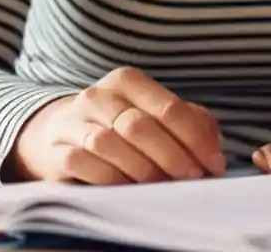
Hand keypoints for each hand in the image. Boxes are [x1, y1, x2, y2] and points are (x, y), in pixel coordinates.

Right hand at [10, 67, 225, 184]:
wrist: (58, 133)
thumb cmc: (121, 126)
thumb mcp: (155, 116)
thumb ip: (190, 125)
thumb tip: (214, 154)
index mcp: (128, 81)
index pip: (169, 108)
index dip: (196, 140)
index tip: (214, 165)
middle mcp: (99, 96)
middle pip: (140, 127)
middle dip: (172, 157)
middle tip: (190, 179)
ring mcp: (73, 121)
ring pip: (109, 144)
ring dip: (141, 170)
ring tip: (161, 186)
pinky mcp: (56, 149)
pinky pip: (83, 163)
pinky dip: (110, 178)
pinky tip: (127, 188)